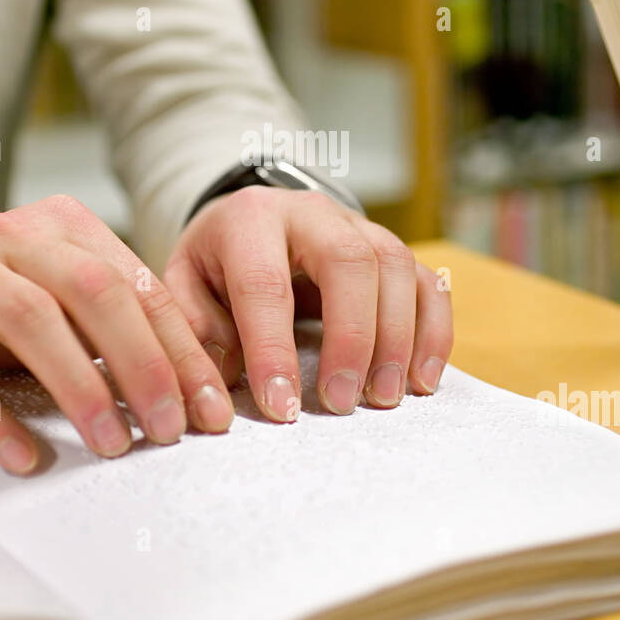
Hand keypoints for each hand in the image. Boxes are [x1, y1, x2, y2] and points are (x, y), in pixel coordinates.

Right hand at [0, 196, 232, 472]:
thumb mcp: (60, 294)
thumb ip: (119, 323)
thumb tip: (194, 388)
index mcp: (62, 227)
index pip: (137, 285)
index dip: (180, 349)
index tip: (208, 406)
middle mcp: (11, 238)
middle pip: (95, 293)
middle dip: (143, 365)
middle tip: (169, 427)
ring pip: (31, 322)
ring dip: (80, 388)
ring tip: (111, 443)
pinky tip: (23, 453)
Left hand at [164, 188, 452, 421]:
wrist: (250, 218)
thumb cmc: (217, 261)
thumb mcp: (186, 284)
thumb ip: (196, 329)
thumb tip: (222, 383)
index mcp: (250, 219)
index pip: (265, 283)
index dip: (273, 348)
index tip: (282, 407)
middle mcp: (312, 213)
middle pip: (349, 261)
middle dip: (351, 337)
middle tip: (342, 401)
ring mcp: (360, 225)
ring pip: (395, 266)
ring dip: (397, 338)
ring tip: (383, 398)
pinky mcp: (392, 248)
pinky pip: (428, 282)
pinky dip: (433, 332)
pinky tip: (421, 379)